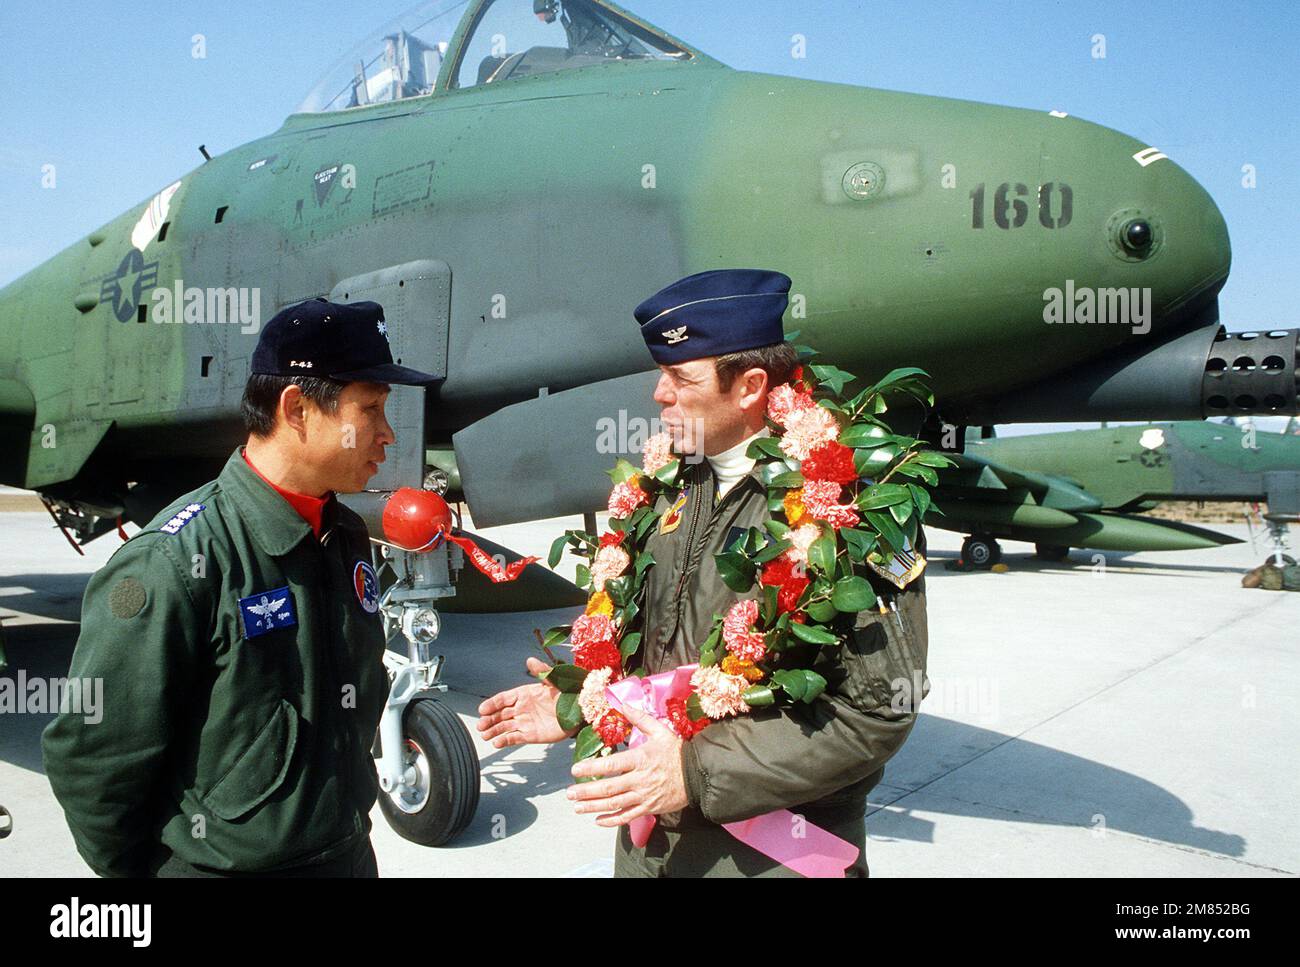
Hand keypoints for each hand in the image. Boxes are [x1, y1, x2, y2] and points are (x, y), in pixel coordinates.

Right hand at [477, 657, 574, 747]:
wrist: (579, 712)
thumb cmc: (567, 693)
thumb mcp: (554, 680)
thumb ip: (542, 672)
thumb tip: (530, 660)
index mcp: (523, 694)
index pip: (503, 699)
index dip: (492, 704)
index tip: (482, 709)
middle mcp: (521, 709)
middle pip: (500, 714)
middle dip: (489, 720)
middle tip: (480, 725)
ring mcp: (525, 722)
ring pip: (504, 727)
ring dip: (493, 731)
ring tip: (485, 735)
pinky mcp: (530, 735)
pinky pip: (514, 738)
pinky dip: (505, 741)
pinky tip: (497, 743)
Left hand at [567, 703, 687, 825]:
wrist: (698, 774)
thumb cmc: (677, 751)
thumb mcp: (660, 731)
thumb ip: (640, 718)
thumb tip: (623, 705)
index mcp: (640, 759)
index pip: (612, 765)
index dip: (592, 768)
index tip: (576, 769)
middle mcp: (640, 779)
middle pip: (609, 788)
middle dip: (587, 791)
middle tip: (570, 793)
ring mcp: (644, 796)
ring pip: (615, 804)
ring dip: (594, 807)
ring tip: (577, 807)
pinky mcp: (649, 808)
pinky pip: (628, 816)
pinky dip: (612, 820)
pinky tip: (598, 821)